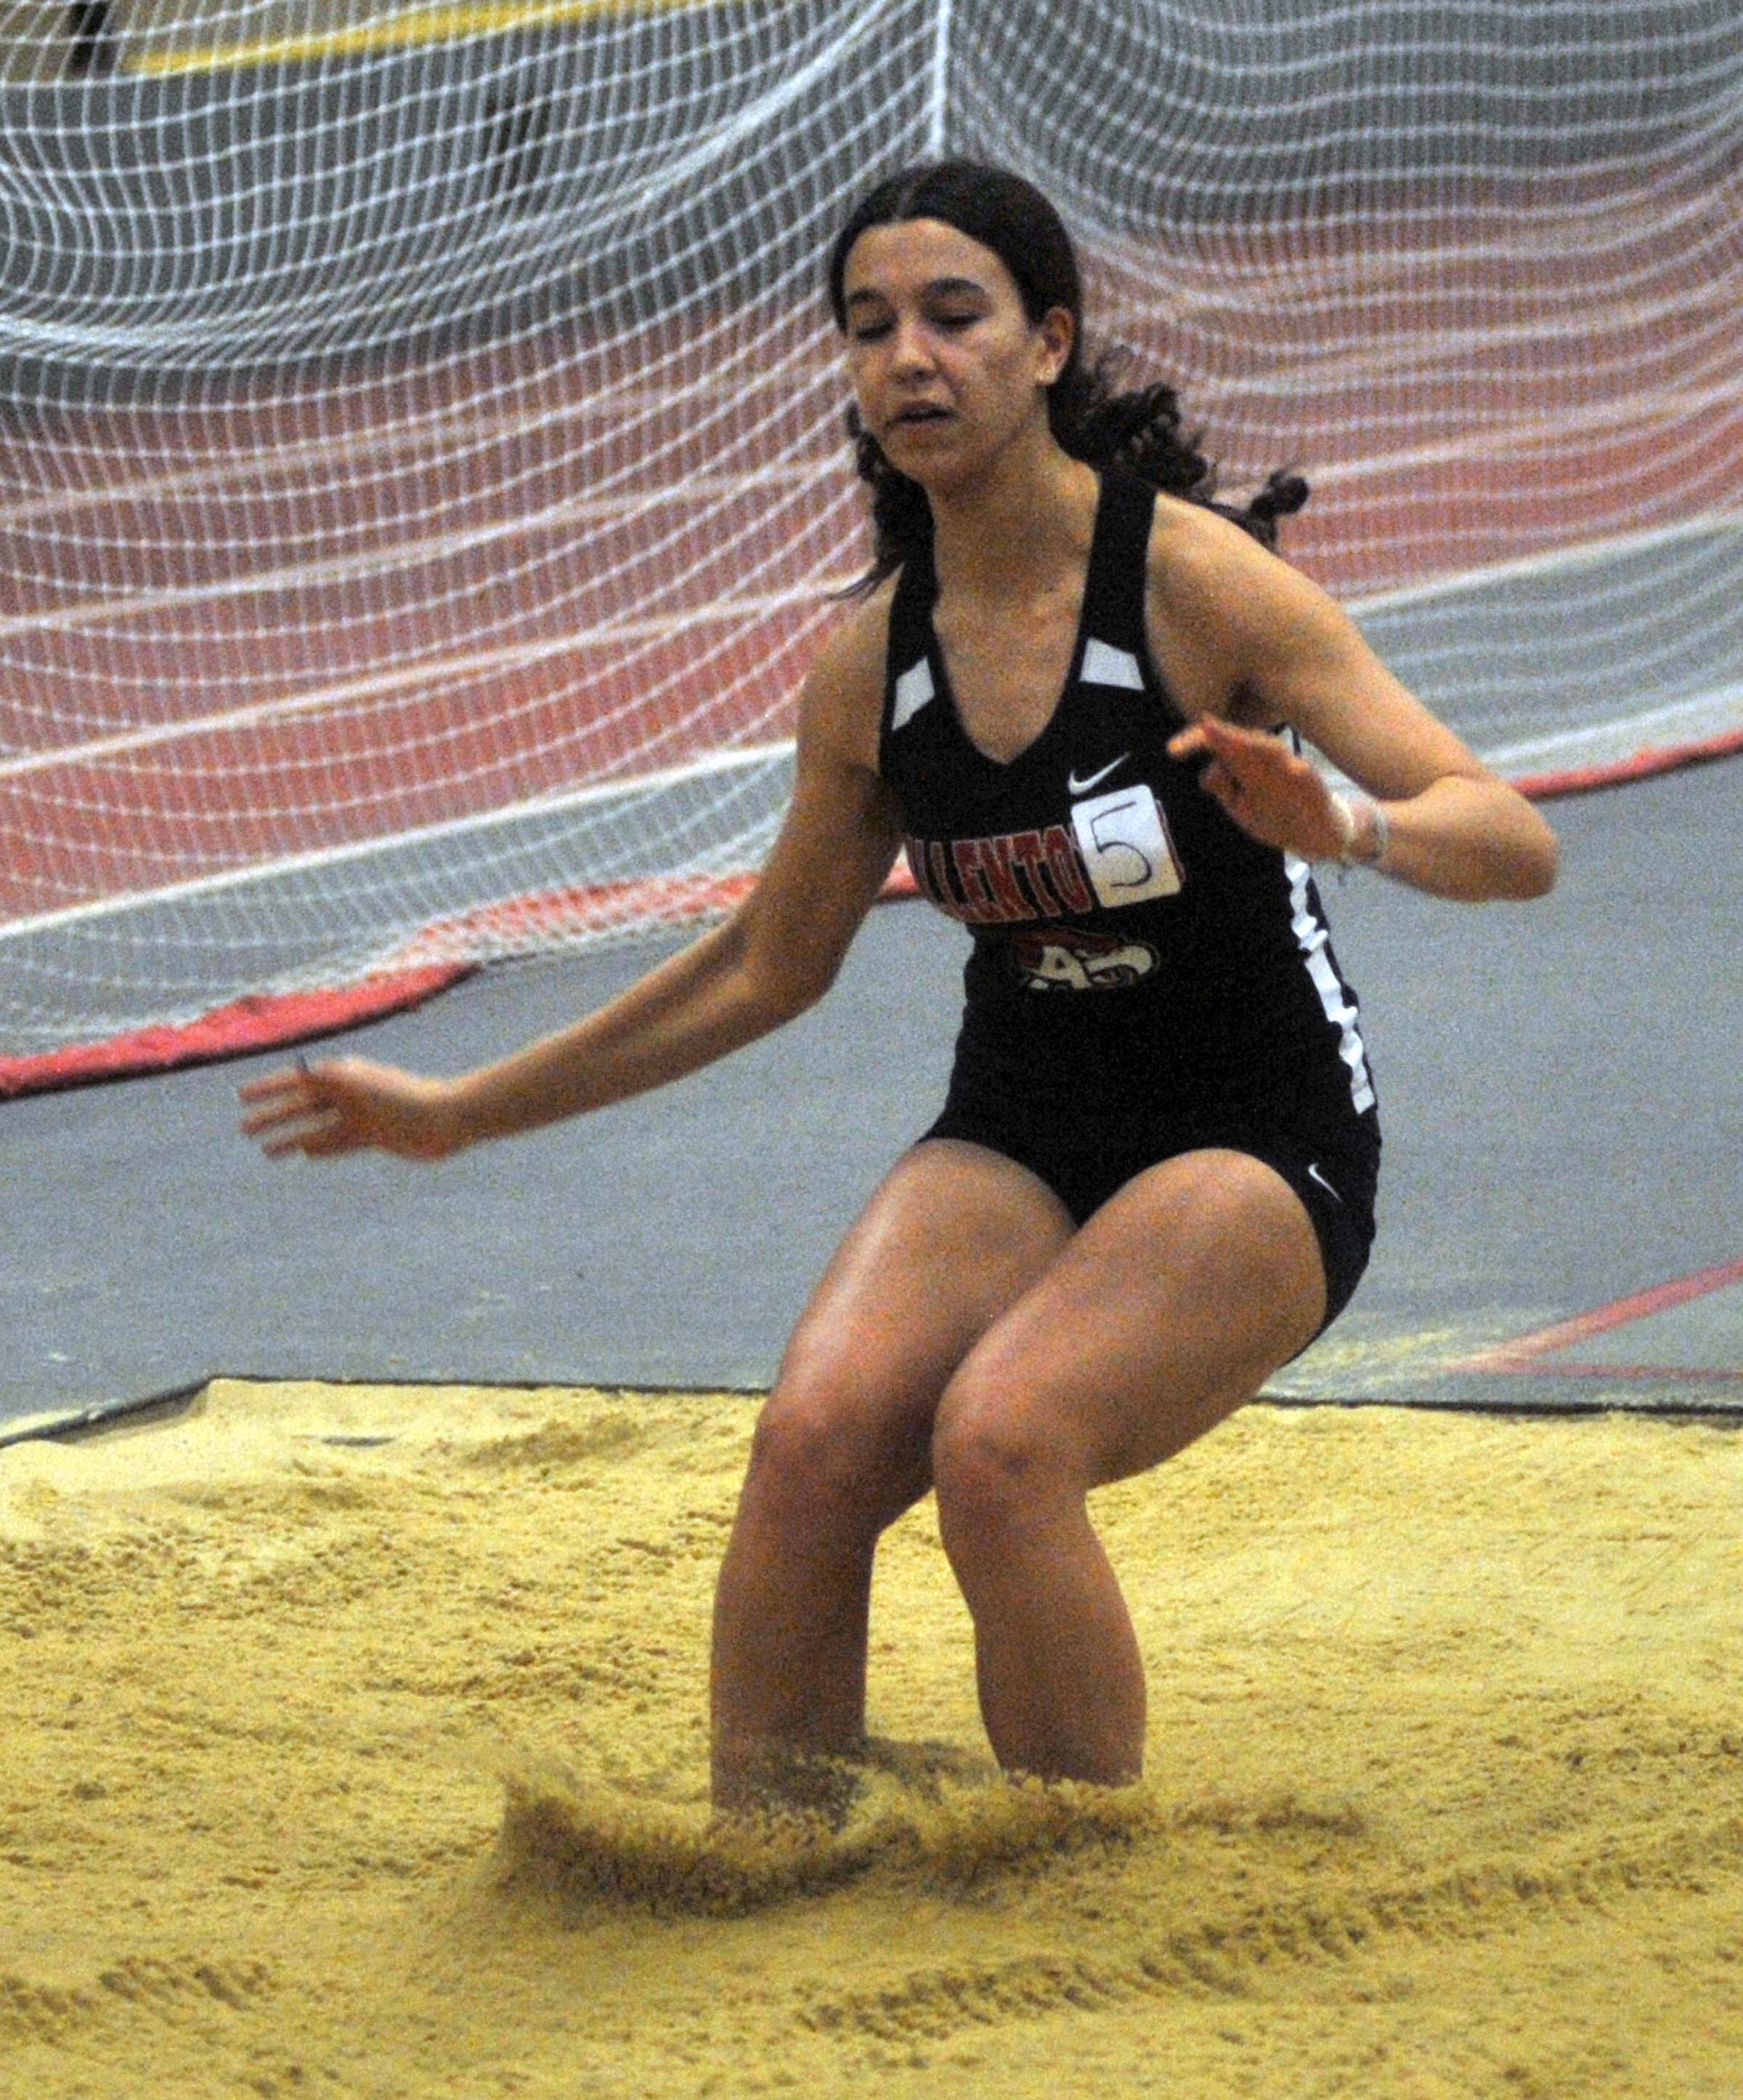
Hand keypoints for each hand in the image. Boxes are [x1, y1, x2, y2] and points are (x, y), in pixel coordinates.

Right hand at [238, 1055, 467, 1161]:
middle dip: (272, 1116)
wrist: (446, 1119)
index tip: (240, 1097)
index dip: (267, 1088)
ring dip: (290, 1136)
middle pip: (302, 1105)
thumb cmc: (403, 1097)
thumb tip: (299, 1072)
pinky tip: (302, 1153)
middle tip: (242, 1130)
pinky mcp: (374, 1137)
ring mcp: (361, 1116)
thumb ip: (330, 1079)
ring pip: (316, 1127)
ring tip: (264, 1150)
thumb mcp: (361, 1086)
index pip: (295, 1080)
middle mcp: (349, 1093)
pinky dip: (319, 1148)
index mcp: (343, 1074)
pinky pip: (338, 1143)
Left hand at [1168, 714, 1350, 860]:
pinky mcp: (1312, 783)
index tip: (1173, 749)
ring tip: (1238, 738)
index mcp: (1246, 765)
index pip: (1219, 748)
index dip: (1197, 743)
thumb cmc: (1275, 812)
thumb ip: (1223, 786)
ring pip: (1272, 753)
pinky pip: (1304, 775)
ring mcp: (1291, 770)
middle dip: (1223, 737)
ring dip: (1256, 744)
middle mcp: (1267, 760)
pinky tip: (1292, 766)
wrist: (1317, 832)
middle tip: (1203, 726)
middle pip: (1242, 743)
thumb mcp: (1240, 804)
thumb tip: (1207, 771)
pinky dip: (1297, 770)